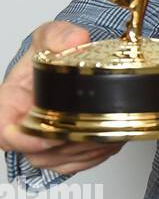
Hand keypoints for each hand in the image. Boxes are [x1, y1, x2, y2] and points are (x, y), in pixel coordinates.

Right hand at [0, 21, 125, 174]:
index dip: (24, 140)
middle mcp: (23, 123)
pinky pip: (73, 163)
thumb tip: (76, 39)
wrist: (68, 57)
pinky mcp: (62, 147)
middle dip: (64, 148)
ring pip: (56, 162)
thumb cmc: (50, 50)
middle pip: (35, 153)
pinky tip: (107, 141)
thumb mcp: (52, 34)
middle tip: (90, 132)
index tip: (49, 136)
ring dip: (81, 153)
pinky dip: (93, 156)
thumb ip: (59, 34)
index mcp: (10, 101)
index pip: (4, 132)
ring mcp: (42, 138)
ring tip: (104, 135)